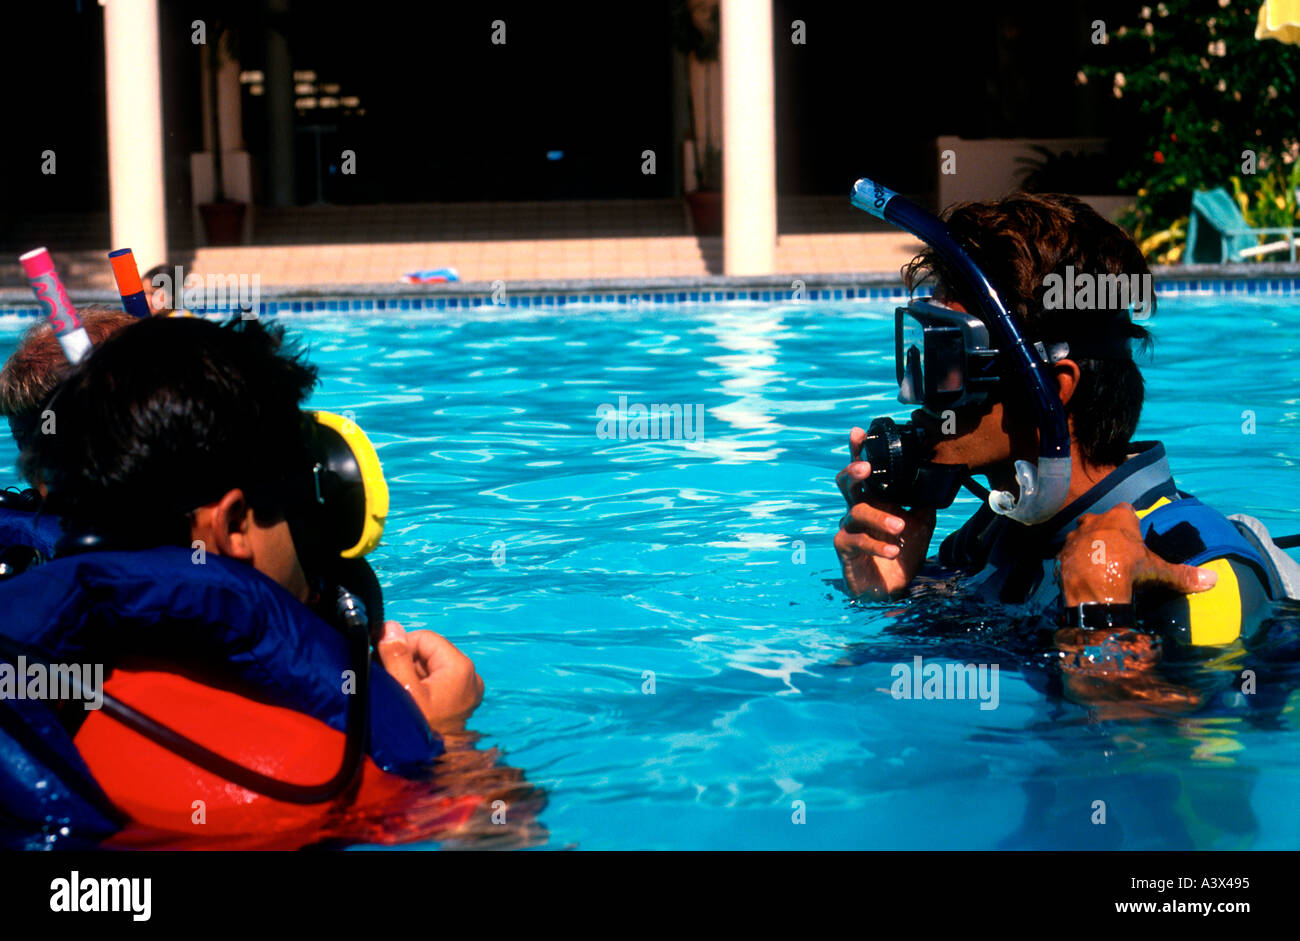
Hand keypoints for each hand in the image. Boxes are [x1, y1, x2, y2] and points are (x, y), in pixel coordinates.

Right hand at [377, 621, 483, 732]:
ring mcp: (467, 689)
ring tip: (400, 694)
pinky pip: (437, 681)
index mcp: (460, 667)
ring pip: (431, 666)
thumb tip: (390, 626)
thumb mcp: (404, 689)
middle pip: (429, 651)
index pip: (424, 638)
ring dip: (411, 674)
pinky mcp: (461, 701)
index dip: (402, 647)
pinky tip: (410, 701)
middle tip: (391, 683)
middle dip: (406, 662)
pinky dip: (420, 686)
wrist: (430, 768)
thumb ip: (396, 655)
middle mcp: (470, 675)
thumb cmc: (417, 727)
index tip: (385, 665)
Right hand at [833, 426, 935, 597]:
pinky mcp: (845, 549)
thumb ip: (923, 502)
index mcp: (875, 499)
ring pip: (855, 512)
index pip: (865, 471)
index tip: (859, 432)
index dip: (859, 451)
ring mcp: (848, 528)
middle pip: (845, 483)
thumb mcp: (921, 524)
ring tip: (899, 527)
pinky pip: (855, 541)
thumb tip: (935, 478)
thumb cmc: (902, 551)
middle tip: (867, 468)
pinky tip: (892, 551)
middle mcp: (858, 509)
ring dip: (879, 518)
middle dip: (853, 471)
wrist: (894, 587)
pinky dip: (876, 545)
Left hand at [1057, 503, 1216, 605]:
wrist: (1093, 591)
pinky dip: (1077, 560)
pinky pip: (1070, 552)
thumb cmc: (1128, 571)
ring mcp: (1074, 536)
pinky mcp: (1061, 553)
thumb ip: (1183, 573)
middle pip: (1102, 520)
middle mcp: (1093, 520)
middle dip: (1109, 531)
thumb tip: (1213, 580)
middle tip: (1119, 551)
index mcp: (1118, 517)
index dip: (1131, 522)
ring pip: (1083, 535)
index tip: (1135, 537)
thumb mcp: (1158, 571)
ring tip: (1101, 562)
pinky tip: (1085, 572)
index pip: (1126, 510)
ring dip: (1090, 545)